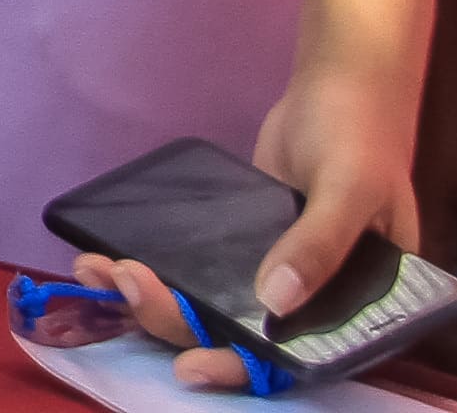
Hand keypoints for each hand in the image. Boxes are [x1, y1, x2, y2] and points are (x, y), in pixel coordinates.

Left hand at [73, 0, 438, 387]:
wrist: (338, 87)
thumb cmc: (361, 138)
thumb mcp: (349, 188)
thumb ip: (318, 244)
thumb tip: (273, 302)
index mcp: (355, 311)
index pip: (294, 360)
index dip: (242, 369)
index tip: (190, 367)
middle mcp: (311, 305)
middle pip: (235, 335)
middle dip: (176, 321)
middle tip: (128, 284)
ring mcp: (270, 274)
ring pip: (205, 306)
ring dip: (152, 297)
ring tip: (95, 269)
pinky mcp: (237, 246)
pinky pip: (193, 268)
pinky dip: (154, 266)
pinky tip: (105, 256)